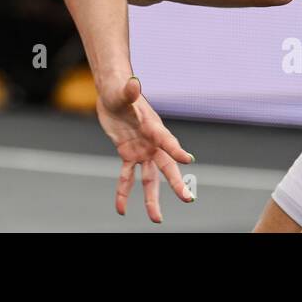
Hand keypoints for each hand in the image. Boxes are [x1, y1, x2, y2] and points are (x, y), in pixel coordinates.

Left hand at [95, 75, 194, 222]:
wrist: (113, 92)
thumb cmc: (120, 89)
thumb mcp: (122, 91)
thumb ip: (129, 90)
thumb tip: (133, 82)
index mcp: (153, 127)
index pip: (167, 140)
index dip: (176, 150)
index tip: (188, 160)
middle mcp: (152, 142)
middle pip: (166, 166)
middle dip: (176, 183)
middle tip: (188, 199)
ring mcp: (142, 150)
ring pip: (150, 178)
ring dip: (152, 198)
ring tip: (156, 218)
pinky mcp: (128, 154)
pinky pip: (127, 177)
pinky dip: (124, 192)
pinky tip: (121, 209)